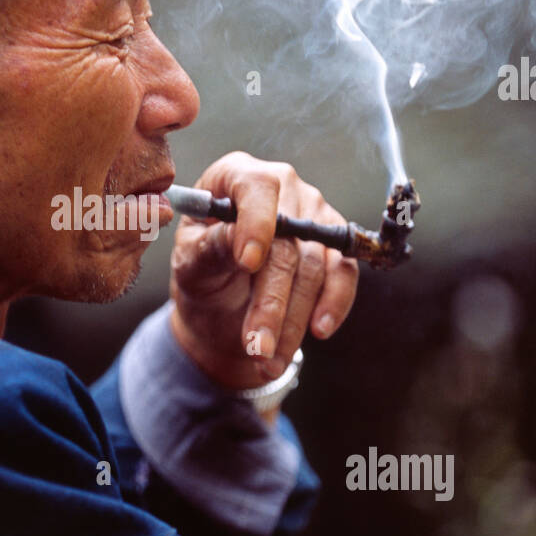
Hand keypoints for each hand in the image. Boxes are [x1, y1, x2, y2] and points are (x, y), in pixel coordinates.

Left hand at [168, 152, 358, 389]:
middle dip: (271, 301)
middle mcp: (281, 186)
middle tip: (255, 346)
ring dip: (294, 319)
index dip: (256, 223)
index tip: (246, 264)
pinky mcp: (335, 244)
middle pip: (287, 241)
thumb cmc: (202, 272)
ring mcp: (313, 213)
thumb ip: (209, 249)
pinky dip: (334, 304)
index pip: (256, 187)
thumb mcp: (191, 263)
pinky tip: (317, 331)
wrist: (224, 303)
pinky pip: (344, 272)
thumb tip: (236, 241)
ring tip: (268, 359)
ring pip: (314, 266)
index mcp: (235, 176)